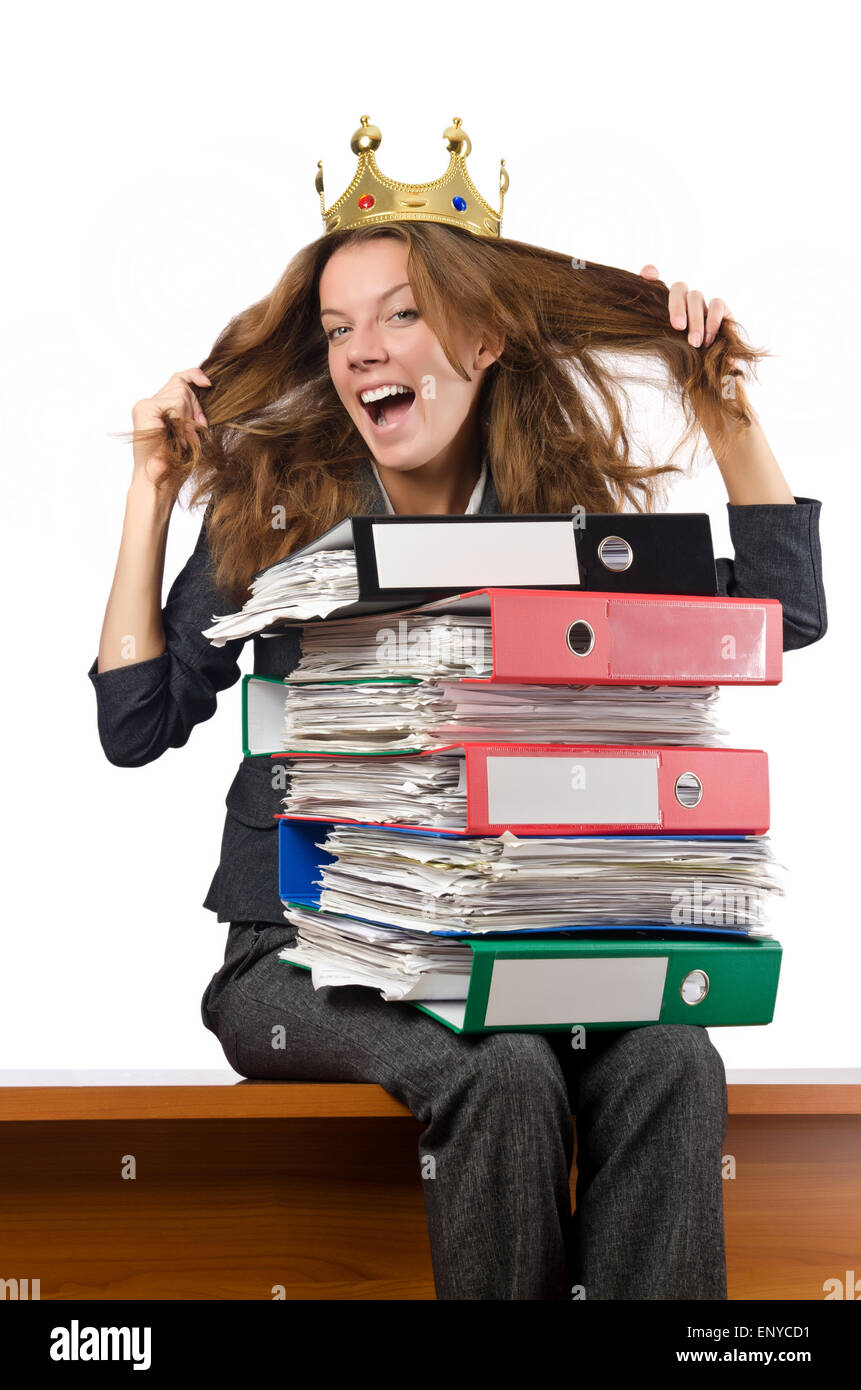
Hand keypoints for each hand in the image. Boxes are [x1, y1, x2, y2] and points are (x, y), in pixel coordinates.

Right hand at [131, 367, 210, 488]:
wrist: (160, 483)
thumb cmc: (174, 464)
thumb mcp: (188, 431)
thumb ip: (190, 411)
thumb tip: (206, 388)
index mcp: (155, 408)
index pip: (178, 380)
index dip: (194, 378)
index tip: (209, 384)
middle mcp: (147, 404)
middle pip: (181, 384)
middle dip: (195, 406)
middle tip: (197, 431)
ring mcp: (145, 406)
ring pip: (180, 392)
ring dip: (190, 418)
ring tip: (186, 440)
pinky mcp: (146, 409)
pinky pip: (175, 402)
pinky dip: (183, 420)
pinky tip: (180, 438)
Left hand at [639, 265, 731, 349]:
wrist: (707, 369)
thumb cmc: (679, 357)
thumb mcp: (664, 347)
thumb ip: (655, 334)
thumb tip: (651, 306)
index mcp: (664, 305)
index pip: (654, 280)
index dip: (650, 273)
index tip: (649, 275)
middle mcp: (682, 299)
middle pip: (678, 288)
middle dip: (677, 307)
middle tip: (678, 327)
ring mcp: (701, 302)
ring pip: (696, 297)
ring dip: (696, 319)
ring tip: (695, 343)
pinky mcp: (720, 308)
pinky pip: (717, 305)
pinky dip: (713, 321)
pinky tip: (709, 340)